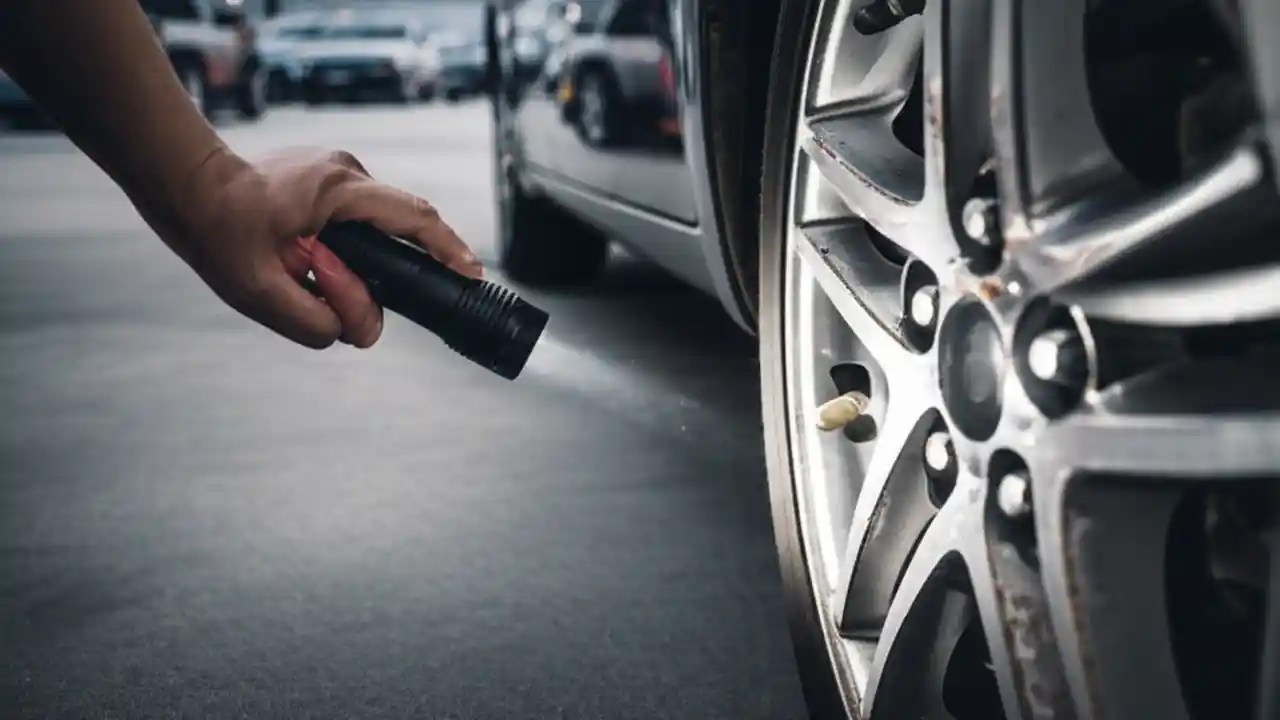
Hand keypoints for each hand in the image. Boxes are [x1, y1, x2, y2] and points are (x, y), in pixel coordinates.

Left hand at [162, 146, 482, 348]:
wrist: (189, 187)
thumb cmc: (218, 232)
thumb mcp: (257, 292)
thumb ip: (312, 322)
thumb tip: (348, 333)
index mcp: (337, 192)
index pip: (415, 220)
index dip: (449, 251)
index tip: (471, 276)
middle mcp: (348, 175)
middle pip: (398, 236)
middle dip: (372, 280)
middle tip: (321, 284)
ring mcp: (342, 175)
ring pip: (378, 236)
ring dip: (352, 268)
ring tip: (301, 267)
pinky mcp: (332, 184)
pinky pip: (361, 226)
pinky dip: (346, 252)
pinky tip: (309, 258)